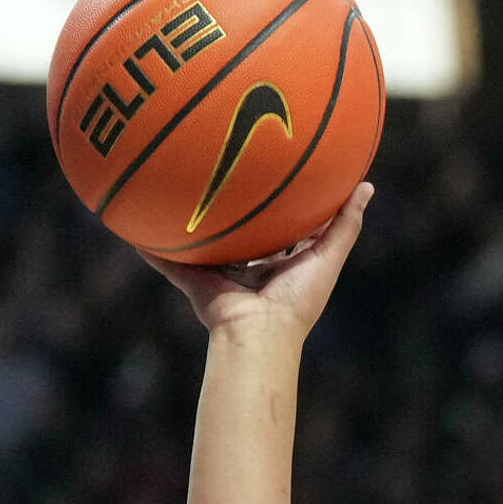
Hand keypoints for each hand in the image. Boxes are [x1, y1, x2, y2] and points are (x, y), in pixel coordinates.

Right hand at [143, 181, 372, 339]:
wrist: (260, 334)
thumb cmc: (297, 300)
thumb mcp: (327, 257)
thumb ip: (345, 224)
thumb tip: (367, 187)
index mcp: (281, 266)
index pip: (283, 229)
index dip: (282, 205)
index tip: (278, 174)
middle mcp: (250, 270)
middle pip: (241, 234)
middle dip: (233, 209)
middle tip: (223, 168)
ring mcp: (221, 277)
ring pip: (205, 245)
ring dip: (191, 224)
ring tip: (175, 189)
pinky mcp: (196, 283)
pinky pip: (170, 263)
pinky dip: (154, 249)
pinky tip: (136, 227)